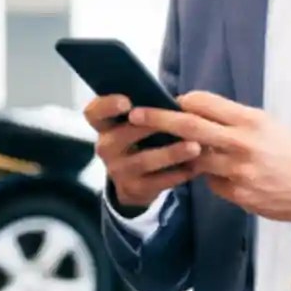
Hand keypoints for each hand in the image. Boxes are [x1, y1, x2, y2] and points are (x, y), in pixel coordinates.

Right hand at [85, 95, 201, 210]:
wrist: (135, 181)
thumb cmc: (141, 139)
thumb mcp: (136, 124)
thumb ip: (147, 110)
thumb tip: (177, 102)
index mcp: (104, 125)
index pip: (94, 112)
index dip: (107, 106)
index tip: (127, 102)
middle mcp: (106, 147)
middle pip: (120, 136)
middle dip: (149, 128)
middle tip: (176, 120)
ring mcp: (117, 170)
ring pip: (144, 160)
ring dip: (171, 153)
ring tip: (196, 147)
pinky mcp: (133, 189)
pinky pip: (157, 182)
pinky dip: (178, 174)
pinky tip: (196, 167)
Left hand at [130, 91, 290, 224]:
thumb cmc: (287, 149)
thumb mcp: (264, 123)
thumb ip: (230, 118)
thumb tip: (191, 109)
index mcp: (248, 120)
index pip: (202, 103)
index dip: (181, 101)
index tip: (167, 100)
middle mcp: (241, 143)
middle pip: (188, 126)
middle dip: (158, 119)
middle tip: (135, 114)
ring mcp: (237, 171)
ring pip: (193, 158)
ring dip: (180, 153)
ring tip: (168, 148)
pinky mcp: (236, 194)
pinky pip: (209, 182)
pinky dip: (207, 177)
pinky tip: (216, 174)